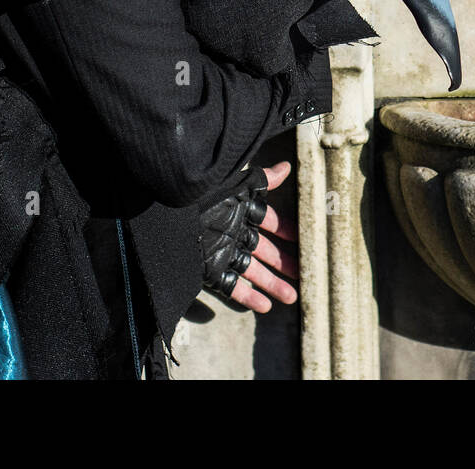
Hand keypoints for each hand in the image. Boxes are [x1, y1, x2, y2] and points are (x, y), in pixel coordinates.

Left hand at [199, 162, 298, 313]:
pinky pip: (230, 285)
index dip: (285, 230)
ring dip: (271, 284)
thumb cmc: (207, 192)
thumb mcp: (239, 184)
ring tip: (290, 296)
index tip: (301, 240)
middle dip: (283, 263)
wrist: (172, 209)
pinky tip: (264, 306)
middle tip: (302, 274)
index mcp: (240, 211)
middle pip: (264, 251)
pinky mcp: (210, 268)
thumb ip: (264, 179)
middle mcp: (234, 232)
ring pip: (252, 271)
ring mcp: (223, 252)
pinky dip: (247, 295)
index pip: (268, 221)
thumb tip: (286, 167)